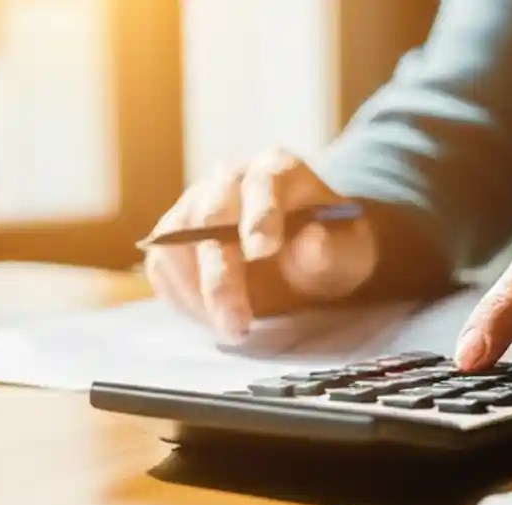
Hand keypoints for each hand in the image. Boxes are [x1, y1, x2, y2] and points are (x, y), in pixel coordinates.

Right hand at [143, 149, 379, 341]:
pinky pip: (162, 264)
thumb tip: (312, 239)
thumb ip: (333, 248)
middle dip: (221, 276)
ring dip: (195, 293)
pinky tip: (209, 318)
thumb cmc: (330, 247)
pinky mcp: (174, 233)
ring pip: (175, 241)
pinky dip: (179, 296)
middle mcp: (230, 176)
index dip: (260, 214)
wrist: (307, 250)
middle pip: (210, 216)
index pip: (263, 181)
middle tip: (237, 325)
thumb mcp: (349, 251)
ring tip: (228, 329)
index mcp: (278, 168)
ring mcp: (196, 202)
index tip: (262, 251)